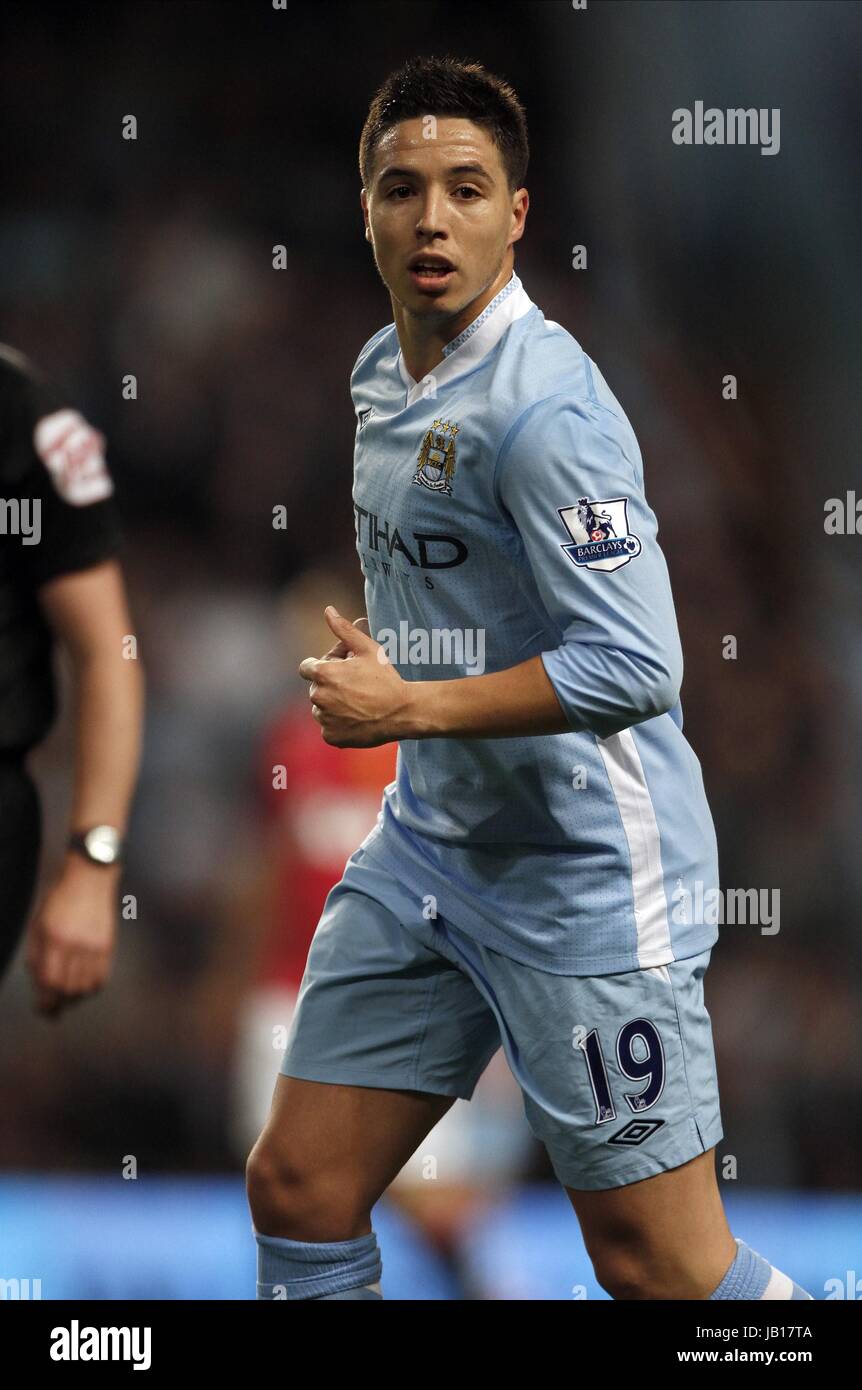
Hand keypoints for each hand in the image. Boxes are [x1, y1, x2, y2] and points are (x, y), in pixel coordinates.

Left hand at [25, 854, 118, 1018]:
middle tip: (52, 1010)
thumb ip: (36, 954)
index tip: (41, 1008)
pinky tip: (84, 987)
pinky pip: (101, 977)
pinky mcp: (108, 944)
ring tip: (67, 999)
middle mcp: (76, 944)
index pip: (49, 981)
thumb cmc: (58, 898)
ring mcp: (94, 945)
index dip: (45, 1000)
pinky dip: (91, 988)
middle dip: (58, 1004)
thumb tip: (39, 983)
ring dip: (74, 998)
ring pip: (85, 987)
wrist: (90, 876)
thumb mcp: (39, 923)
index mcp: (54, 937)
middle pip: (68, 989)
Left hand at [299, 607, 413, 746]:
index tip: (341, 669)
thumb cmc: (386, 678)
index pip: (307, 667)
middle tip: (356, 684)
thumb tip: (328, 610)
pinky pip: (328, 728)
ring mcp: (324, 719)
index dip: (324, 666)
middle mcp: (318, 697)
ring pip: (321, 709)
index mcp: (323, 674)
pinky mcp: (331, 737)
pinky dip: (338, 724)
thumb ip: (344, 630)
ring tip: (358, 702)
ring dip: (333, 704)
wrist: (402, 712)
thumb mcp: (367, 649)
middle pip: (316, 687)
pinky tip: (357, 717)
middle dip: (331, 684)